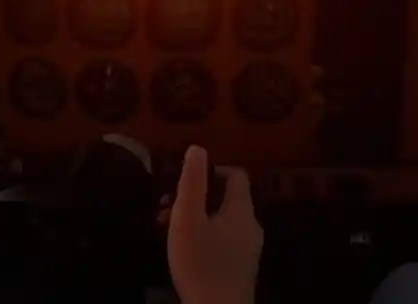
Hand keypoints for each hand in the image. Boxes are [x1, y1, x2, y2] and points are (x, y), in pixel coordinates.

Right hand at [167, 146, 262, 303]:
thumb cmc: (202, 263)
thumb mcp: (189, 219)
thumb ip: (192, 183)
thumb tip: (197, 148)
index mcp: (241, 210)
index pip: (236, 175)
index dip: (212, 170)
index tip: (186, 179)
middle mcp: (251, 226)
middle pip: (226, 199)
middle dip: (196, 198)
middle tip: (166, 208)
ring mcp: (248, 249)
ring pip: (222, 222)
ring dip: (197, 219)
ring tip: (168, 231)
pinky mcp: (241, 269)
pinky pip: (224, 241)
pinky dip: (205, 238)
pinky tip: (184, 252)